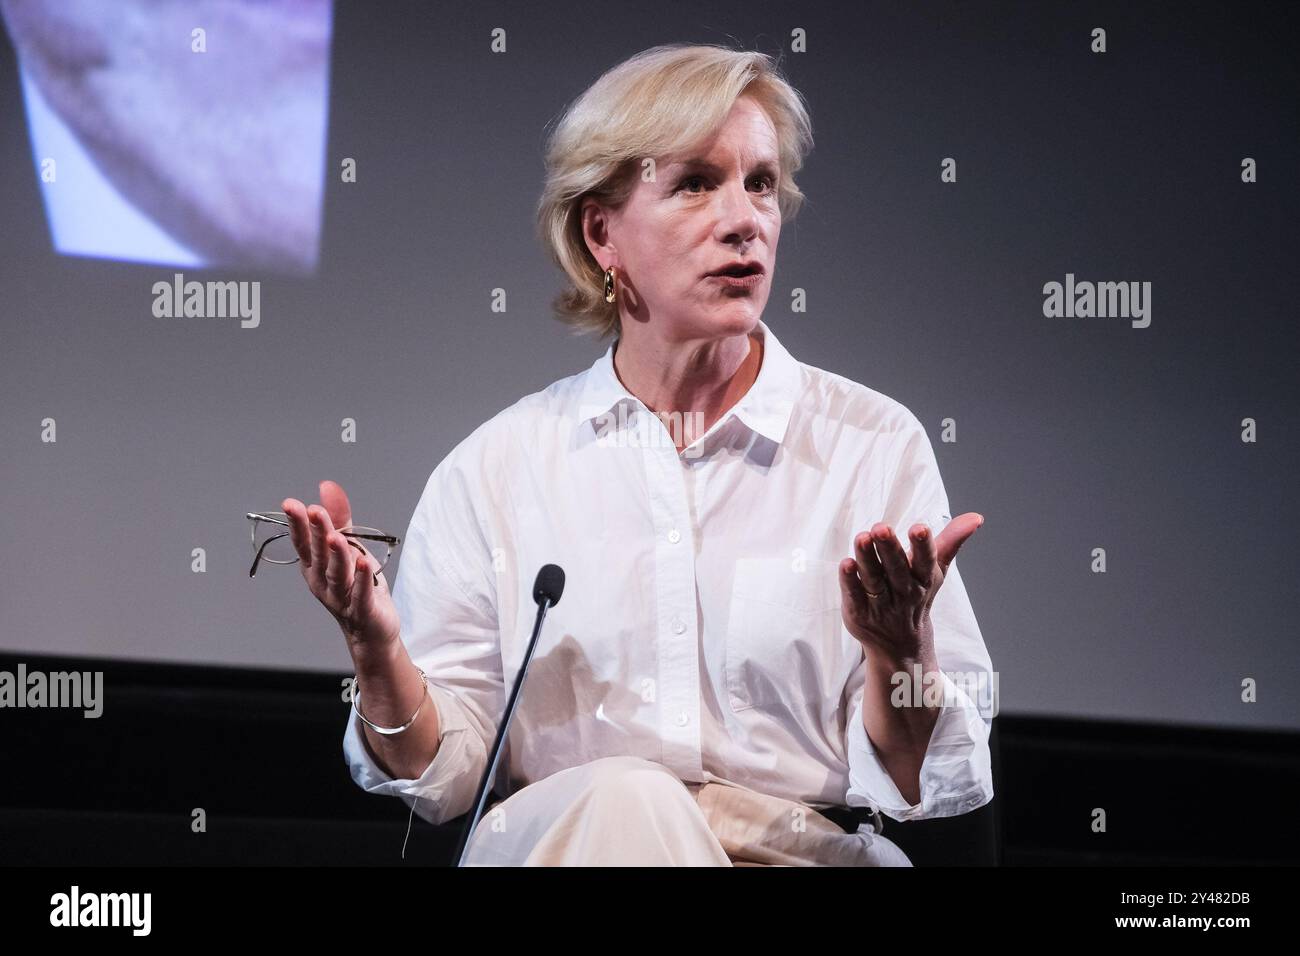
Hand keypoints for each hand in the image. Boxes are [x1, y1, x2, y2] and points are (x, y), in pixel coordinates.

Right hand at [281, 480, 401, 654]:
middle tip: (313, 511)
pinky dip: (362, 578)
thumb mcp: (348, 548)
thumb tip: (326, 486)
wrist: (371, 630)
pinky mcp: (361, 609)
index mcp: (314, 566)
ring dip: (336, 555)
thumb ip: (339, 518)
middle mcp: (322, 581)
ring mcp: (340, 597)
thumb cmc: (356, 585)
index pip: (303, 542)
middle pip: (319, 554)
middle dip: (317, 532)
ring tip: (336, 536)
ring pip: (337, 573)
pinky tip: (364, 562)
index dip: (297, 524)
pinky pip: (361, 592)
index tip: (290, 504)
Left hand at [838, 512, 984, 664]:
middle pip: (896, 568)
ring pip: (873, 579)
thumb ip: (951, 541)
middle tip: (881, 527)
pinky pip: (854, 595)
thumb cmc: (917, 595)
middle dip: (889, 548)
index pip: (925, 561)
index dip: (922, 545)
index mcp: (924, 579)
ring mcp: (881, 604)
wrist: (901, 646)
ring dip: (866, 558)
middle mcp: (904, 592)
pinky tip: (845, 563)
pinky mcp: (860, 613)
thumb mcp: (936, 570)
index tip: (920, 528)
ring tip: (861, 537)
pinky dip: (849, 581)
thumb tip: (977, 517)